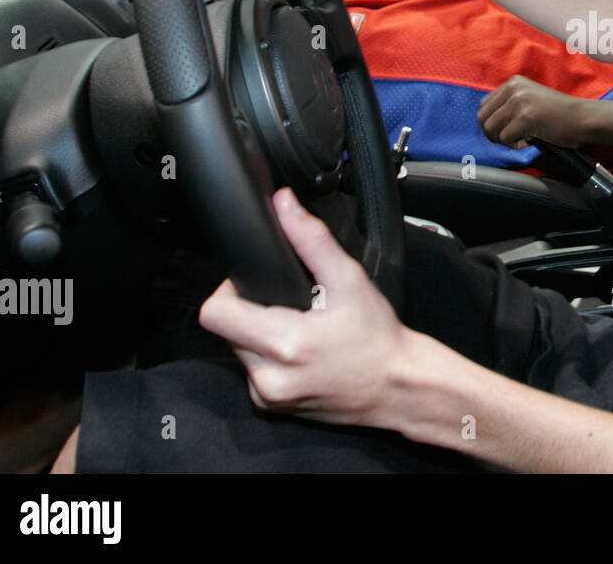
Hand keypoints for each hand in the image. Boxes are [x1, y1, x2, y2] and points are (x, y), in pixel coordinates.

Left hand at [197, 188, 412, 430]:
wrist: (397, 386)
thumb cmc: (377, 338)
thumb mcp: (350, 280)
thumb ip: (312, 240)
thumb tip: (284, 205)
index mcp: (285, 343)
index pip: (216, 312)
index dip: (230, 290)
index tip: (259, 285)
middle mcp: (269, 377)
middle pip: (225, 330)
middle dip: (251, 312)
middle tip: (291, 306)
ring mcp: (268, 396)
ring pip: (237, 351)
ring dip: (258, 335)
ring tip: (299, 328)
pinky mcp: (271, 406)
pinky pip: (253, 371)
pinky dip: (269, 358)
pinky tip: (300, 352)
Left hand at [477, 75, 591, 149]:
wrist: (583, 118)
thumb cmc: (559, 115)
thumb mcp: (530, 99)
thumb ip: (509, 104)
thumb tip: (485, 122)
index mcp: (513, 82)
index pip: (484, 105)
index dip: (493, 123)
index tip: (510, 129)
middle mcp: (514, 88)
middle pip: (482, 118)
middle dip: (495, 134)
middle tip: (513, 138)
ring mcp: (519, 101)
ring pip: (490, 129)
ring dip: (504, 141)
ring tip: (523, 139)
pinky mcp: (525, 117)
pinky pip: (505, 139)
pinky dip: (516, 146)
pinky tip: (531, 141)